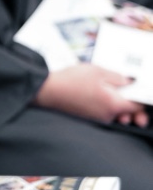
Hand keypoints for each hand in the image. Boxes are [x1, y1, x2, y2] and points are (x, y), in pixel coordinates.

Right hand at [34, 64, 148, 126]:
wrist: (47, 90)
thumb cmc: (70, 81)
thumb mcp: (97, 71)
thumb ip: (118, 77)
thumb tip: (129, 82)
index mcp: (113, 104)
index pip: (138, 106)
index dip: (143, 99)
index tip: (143, 92)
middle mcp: (107, 115)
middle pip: (129, 114)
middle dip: (135, 109)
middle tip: (135, 100)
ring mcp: (98, 118)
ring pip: (117, 113)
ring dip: (120, 106)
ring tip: (114, 92)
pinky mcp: (89, 117)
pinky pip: (106, 113)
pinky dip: (108, 106)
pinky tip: (101, 95)